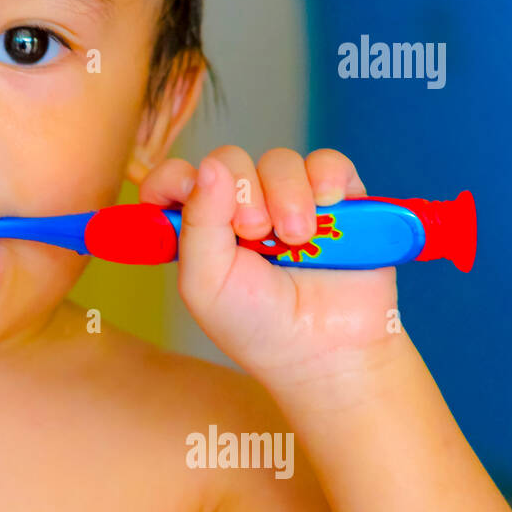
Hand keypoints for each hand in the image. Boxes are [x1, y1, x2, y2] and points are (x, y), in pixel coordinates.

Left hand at [141, 147, 404, 390]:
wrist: (326, 351)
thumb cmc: (258, 327)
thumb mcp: (206, 283)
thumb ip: (198, 223)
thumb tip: (208, 166)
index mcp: (202, 229)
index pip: (174, 180)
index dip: (176, 179)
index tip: (190, 194)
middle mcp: (242, 210)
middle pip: (229, 160)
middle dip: (241, 191)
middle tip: (255, 233)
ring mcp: (289, 202)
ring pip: (279, 161)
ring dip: (287, 196)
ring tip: (297, 238)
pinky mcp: (337, 201)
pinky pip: (327, 163)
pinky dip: (328, 179)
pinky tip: (329, 211)